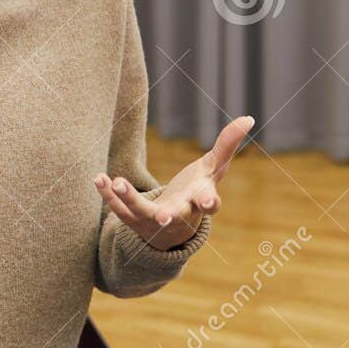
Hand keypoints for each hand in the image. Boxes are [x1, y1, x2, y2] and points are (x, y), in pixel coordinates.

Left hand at [94, 116, 253, 250]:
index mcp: (199, 203)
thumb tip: (249, 118)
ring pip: (140, 213)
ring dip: (128, 199)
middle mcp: (178, 216)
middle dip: (166, 216)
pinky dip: (108, 195)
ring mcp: (153, 222)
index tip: (209, 202)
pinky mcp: (133, 221)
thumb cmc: (196, 192)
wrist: (173, 229)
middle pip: (172, 217)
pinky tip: (99, 178)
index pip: (209, 204)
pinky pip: (119, 210)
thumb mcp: (213, 169)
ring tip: (118, 182)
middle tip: (162, 216)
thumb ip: (227, 145)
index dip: (210, 203)